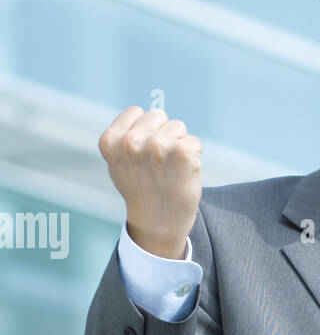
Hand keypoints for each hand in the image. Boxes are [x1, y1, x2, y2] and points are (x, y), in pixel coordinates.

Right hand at [99, 106, 202, 258]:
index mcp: (111, 141)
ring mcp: (157, 146)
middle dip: (162, 134)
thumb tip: (142, 111)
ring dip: (179, 144)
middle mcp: (131, 142)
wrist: (159, 223)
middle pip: (159, 115)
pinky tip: (183, 174)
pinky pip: (194, 141)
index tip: (143, 154)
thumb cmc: (142, 189)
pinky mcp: (182, 153)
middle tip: (158, 164)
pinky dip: (194, 156)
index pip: (136, 112)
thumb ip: (124, 136)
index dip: (144, 131)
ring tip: (170, 169)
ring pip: (178, 126)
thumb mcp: (119, 162)